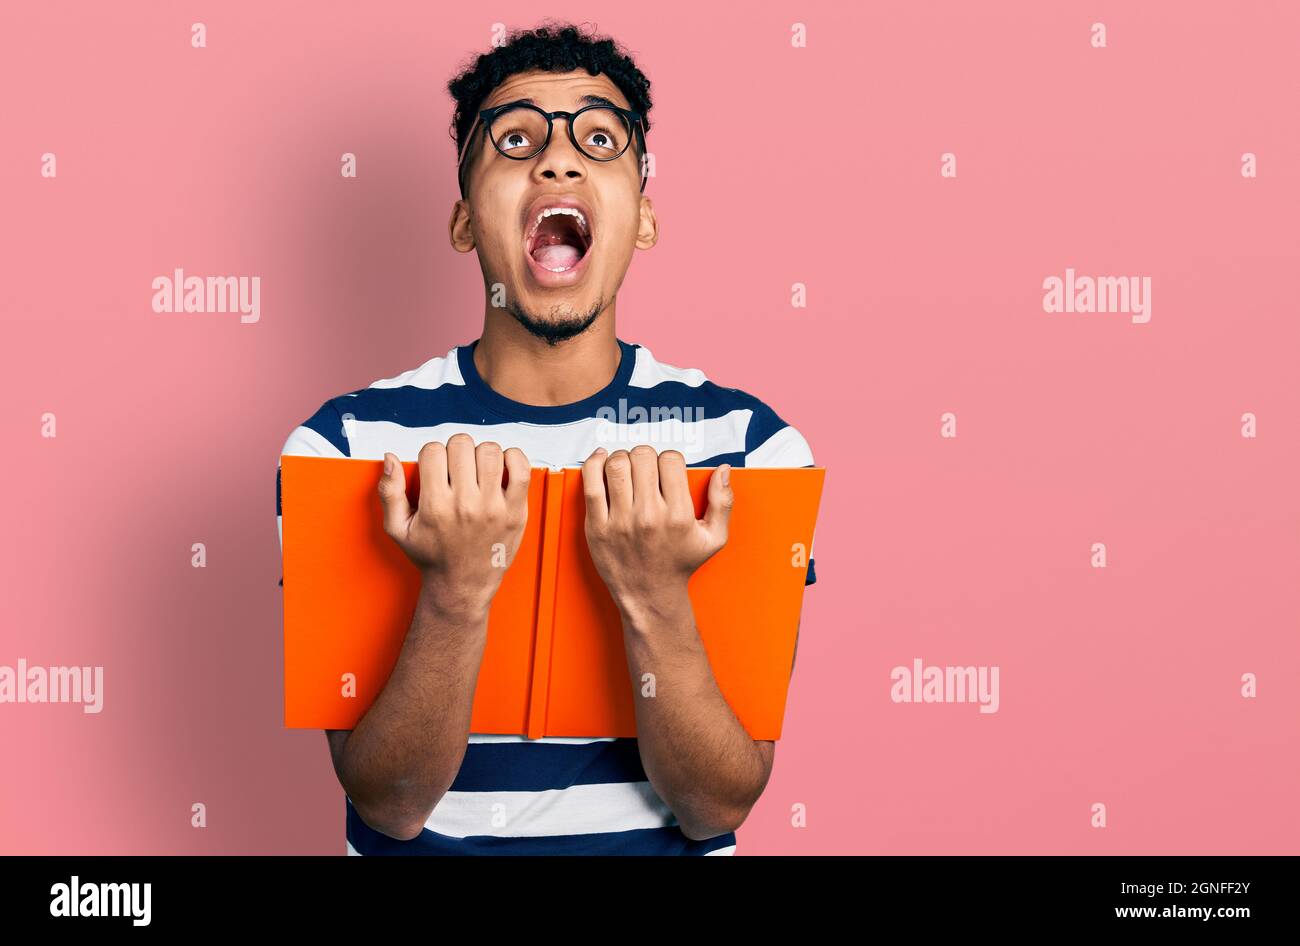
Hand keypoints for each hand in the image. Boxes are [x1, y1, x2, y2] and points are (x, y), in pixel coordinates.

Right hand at [377, 433, 530, 613]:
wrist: (462, 585)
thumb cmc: (433, 557)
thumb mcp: (398, 530)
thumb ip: (390, 492)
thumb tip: (390, 458)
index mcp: (436, 506)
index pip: (433, 451)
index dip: (432, 455)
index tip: (435, 468)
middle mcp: (465, 505)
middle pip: (461, 445)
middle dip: (455, 451)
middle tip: (456, 468)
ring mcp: (494, 508)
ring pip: (490, 451)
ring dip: (481, 453)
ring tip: (477, 469)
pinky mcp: (516, 511)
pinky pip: (521, 469)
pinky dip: (514, 458)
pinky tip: (502, 466)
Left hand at [581, 444, 732, 613]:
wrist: (649, 596)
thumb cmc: (678, 565)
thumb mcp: (713, 538)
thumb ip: (723, 501)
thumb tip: (724, 469)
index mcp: (678, 515)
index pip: (670, 460)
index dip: (669, 458)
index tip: (666, 469)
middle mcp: (649, 516)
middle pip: (642, 457)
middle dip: (646, 456)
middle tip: (646, 468)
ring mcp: (620, 521)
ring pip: (616, 464)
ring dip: (622, 458)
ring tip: (626, 468)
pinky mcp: (596, 527)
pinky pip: (591, 484)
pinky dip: (593, 464)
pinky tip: (601, 459)